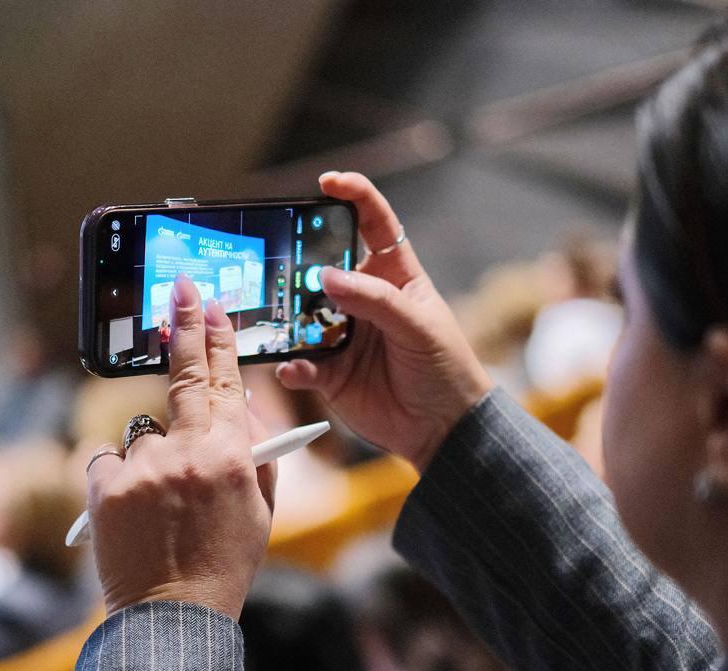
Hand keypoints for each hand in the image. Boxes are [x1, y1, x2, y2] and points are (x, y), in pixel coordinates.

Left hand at [87, 275, 275, 619]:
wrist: (171, 617)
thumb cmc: (223, 564)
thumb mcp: (261, 511)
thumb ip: (255, 455)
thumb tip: (242, 406)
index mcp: (231, 458)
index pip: (227, 382)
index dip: (219, 338)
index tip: (211, 305)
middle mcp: (186, 452)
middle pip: (183, 377)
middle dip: (183, 328)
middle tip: (180, 290)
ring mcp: (142, 466)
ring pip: (144, 431)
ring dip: (152, 451)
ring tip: (161, 501)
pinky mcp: (105, 486)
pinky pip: (109, 458)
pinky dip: (119, 474)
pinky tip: (133, 507)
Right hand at [276, 172, 492, 470]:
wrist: (443, 428)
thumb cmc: (445, 368)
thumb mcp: (419, 326)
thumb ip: (375, 300)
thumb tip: (327, 276)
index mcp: (393, 276)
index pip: (373, 223)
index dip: (352, 196)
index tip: (328, 183)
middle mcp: (362, 299)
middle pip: (323, 265)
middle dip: (301, 259)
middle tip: (285, 261)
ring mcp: (342, 334)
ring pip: (302, 314)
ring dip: (289, 315)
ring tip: (283, 319)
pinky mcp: (328, 372)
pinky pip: (299, 361)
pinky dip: (291, 364)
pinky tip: (293, 367)